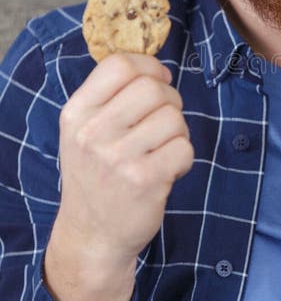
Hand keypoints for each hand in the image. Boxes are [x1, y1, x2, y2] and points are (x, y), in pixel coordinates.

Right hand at [45, 53, 193, 300]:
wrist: (92, 235)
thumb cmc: (96, 176)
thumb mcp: (84, 132)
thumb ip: (111, 98)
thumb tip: (158, 70)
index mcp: (76, 113)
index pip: (118, 64)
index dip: (149, 67)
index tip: (158, 81)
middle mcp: (92, 133)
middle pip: (153, 88)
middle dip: (170, 100)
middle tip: (164, 121)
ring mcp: (117, 158)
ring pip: (173, 118)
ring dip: (178, 132)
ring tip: (161, 150)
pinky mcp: (145, 180)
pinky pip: (184, 148)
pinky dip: (183, 158)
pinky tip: (167, 170)